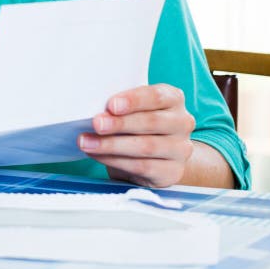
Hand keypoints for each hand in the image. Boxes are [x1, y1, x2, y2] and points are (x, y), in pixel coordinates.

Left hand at [78, 83, 194, 187]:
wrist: (155, 155)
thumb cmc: (138, 121)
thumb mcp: (133, 108)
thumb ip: (121, 105)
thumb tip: (96, 110)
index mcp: (174, 99)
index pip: (156, 96)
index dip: (133, 100)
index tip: (111, 105)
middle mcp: (182, 122)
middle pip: (151, 122)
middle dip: (119, 123)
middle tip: (96, 124)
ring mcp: (180, 149)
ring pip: (145, 146)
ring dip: (112, 145)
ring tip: (87, 142)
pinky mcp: (172, 172)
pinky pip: (141, 167)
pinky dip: (115, 160)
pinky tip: (97, 155)